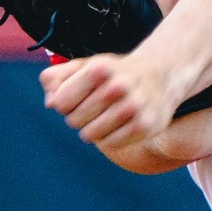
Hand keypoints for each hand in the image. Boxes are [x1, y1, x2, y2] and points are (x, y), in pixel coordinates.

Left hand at [40, 48, 184, 152]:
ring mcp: (132, 107)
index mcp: (99, 69)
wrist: (161, 75)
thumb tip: (50, 103)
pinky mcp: (145, 126)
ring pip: (89, 135)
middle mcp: (117, 87)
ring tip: (104, 116)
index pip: (60, 102)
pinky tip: (117, 125)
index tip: (77, 96)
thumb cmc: (114, 73)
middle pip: (73, 120)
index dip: (64, 103)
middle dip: (78, 116)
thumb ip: (56, 77)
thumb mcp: (86, 66)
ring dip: (92, 129)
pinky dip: (108, 138)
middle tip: (94, 107)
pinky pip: (109, 144)